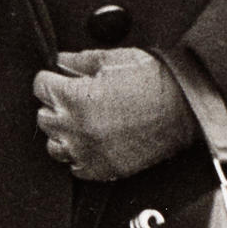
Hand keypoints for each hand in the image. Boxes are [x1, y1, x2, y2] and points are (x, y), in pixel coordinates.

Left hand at [30, 48, 193, 181]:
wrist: (186, 107)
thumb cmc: (154, 80)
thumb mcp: (113, 59)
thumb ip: (79, 61)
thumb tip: (61, 61)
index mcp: (75, 98)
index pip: (40, 87)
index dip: (51, 78)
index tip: (59, 77)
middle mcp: (76, 128)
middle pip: (44, 117)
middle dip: (55, 104)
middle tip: (73, 96)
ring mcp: (89, 151)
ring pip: (54, 145)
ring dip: (63, 132)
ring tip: (81, 121)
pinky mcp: (104, 168)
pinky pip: (75, 167)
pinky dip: (79, 154)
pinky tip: (91, 141)